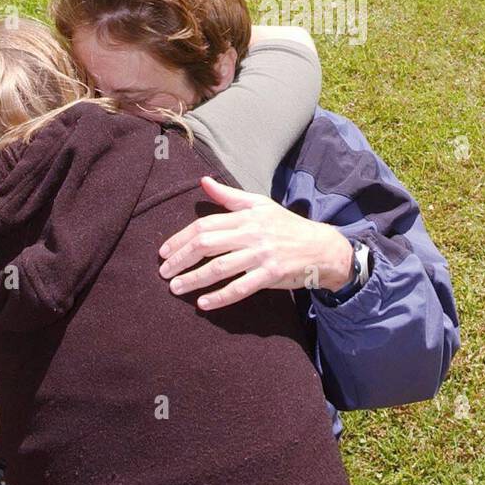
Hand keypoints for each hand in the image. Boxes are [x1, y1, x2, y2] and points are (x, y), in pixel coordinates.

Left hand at [158, 176, 354, 310]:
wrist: (320, 247)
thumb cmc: (286, 226)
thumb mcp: (260, 205)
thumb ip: (229, 196)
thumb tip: (204, 182)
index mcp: (246, 215)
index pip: (205, 225)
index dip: (181, 238)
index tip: (164, 251)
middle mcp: (252, 233)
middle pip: (207, 244)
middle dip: (181, 259)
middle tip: (163, 272)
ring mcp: (261, 254)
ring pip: (220, 267)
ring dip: (194, 279)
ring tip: (175, 288)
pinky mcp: (271, 274)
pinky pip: (240, 288)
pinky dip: (220, 297)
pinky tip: (202, 303)